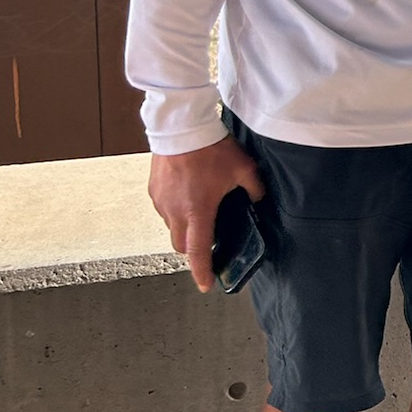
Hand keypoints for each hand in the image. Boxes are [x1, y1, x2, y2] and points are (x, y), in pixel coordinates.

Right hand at [148, 136, 265, 291]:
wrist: (181, 126)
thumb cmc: (211, 149)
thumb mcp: (244, 169)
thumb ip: (254, 189)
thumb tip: (258, 199)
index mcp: (197, 212)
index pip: (198, 252)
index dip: (202, 272)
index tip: (206, 285)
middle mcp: (175, 212)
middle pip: (181, 246)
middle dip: (194, 251)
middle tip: (210, 246)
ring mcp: (161, 202)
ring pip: (171, 228)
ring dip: (184, 230)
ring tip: (201, 215)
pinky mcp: (153, 191)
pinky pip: (164, 211)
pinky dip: (176, 212)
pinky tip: (190, 198)